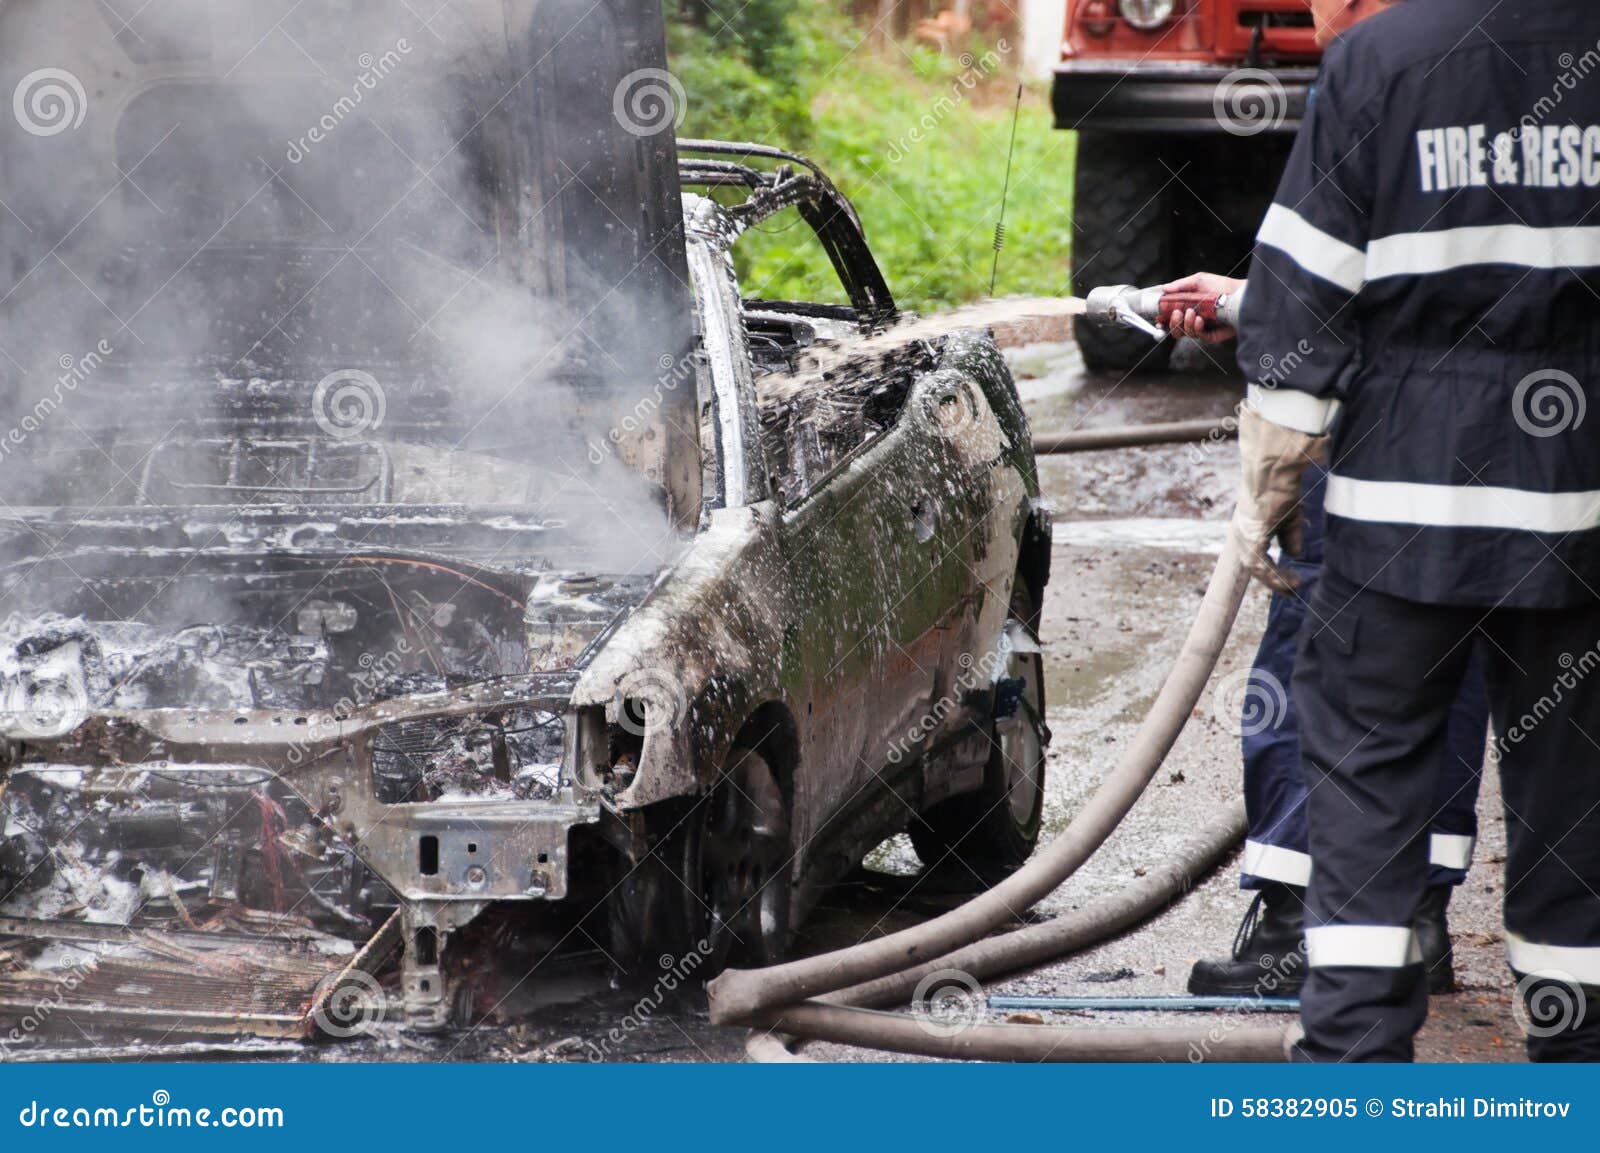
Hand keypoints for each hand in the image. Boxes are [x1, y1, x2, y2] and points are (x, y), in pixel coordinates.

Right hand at [1161, 272, 1245, 343]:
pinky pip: (1199, 337)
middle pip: (1175, 330)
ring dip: (1185, 324)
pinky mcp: (1212, 335)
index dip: (1163, 322)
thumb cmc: (1221, 286)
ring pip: (1185, 334)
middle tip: (1176, 313)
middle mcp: (1192, 320)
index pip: (1170, 319)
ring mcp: (1202, 329)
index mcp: (1186, 309)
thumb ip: (1181, 285)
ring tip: (1191, 313)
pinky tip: (1199, 320)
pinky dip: (1196, 329)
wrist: (1239, 293)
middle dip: (1172, 324)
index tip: (1158, 320)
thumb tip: (1164, 288)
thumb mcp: (1199, 281)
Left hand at [1231, 405, 1329, 592]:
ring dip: (1276, 580)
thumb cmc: (1281, 488)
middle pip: (1254, 565)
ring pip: (1256, 568)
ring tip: (1294, 585)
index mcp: (1248, 528)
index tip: (1288, 582)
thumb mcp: (1289, 517)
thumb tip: (1293, 553)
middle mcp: (1241, 534)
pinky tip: (1291, 580)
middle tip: (1291, 590)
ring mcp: (1243, 537)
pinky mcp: (1249, 538)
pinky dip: (1275, 576)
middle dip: (1273, 581)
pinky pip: (1259, 566)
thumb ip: (1290, 536)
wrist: (1273, 472)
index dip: (1270, 571)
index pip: (1256, 556)